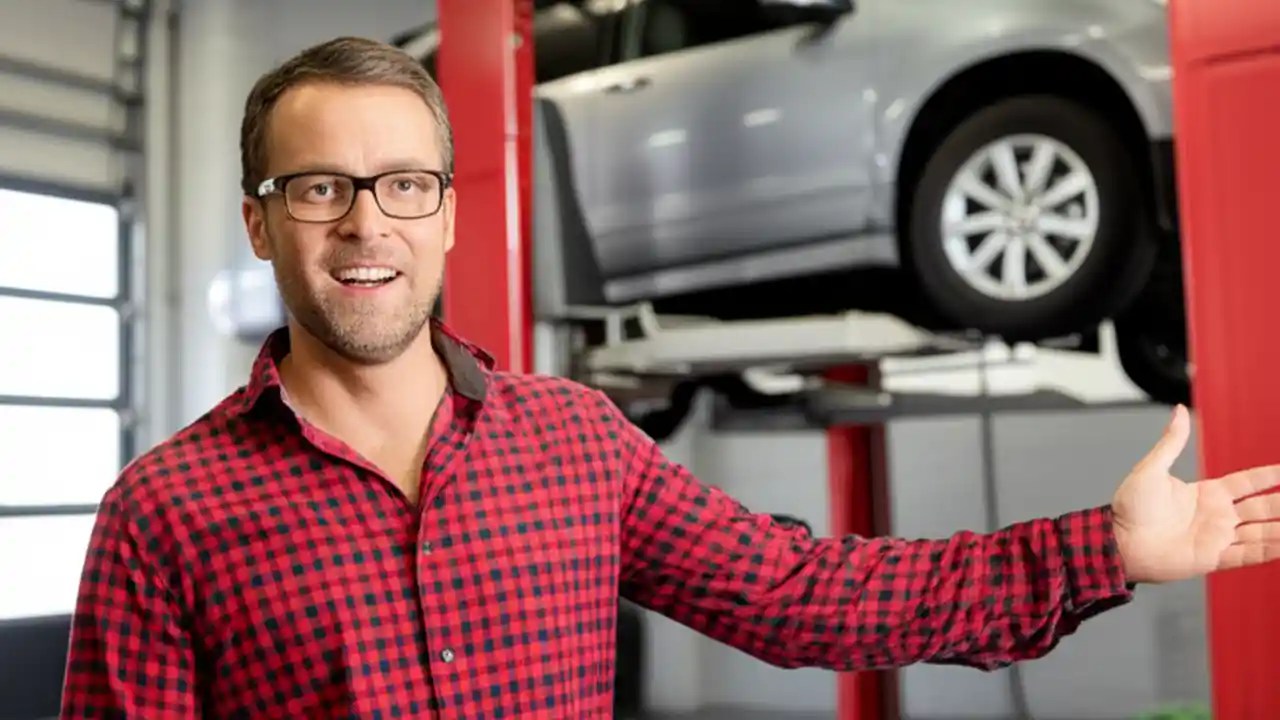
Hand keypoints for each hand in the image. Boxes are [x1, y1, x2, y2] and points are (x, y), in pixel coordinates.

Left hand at [1111, 404, 1279, 583]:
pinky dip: (1271, 550)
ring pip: (1263, 532)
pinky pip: (1250, 554)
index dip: (1270, 475)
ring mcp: (1218, 538)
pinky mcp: (1214, 558)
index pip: (1249, 482)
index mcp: (1207, 493)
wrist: (1119, 541)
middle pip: (1263, 507)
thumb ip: (1171, 442)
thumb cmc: (1129, 508)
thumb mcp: (1151, 469)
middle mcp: (1217, 516)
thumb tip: (1179, 410)